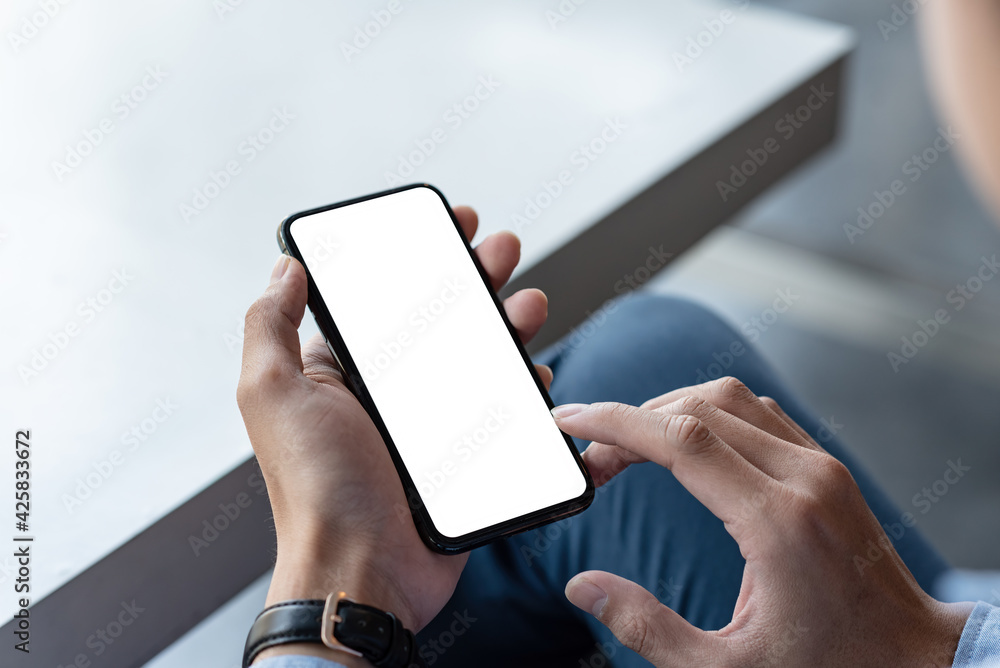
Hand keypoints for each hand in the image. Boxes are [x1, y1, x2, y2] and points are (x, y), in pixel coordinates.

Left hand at [237, 206, 550, 663]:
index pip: (388, 298)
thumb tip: (286, 265)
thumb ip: (271, 324)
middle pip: (444, 320)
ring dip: (509, 323)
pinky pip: (502, 412)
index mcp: (344, 371)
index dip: (422, 256)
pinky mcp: (463, 459)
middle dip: (478, 278)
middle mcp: (389, 394)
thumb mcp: (274, 394)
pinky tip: (535, 372)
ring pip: (479, 360)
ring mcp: (429, 427)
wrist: (362, 572)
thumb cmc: (315, 488)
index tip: (452, 225)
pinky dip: (522, 388)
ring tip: (531, 303)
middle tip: (506, 249)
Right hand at [552, 377, 973, 667]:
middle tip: (594, 464)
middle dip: (630, 423)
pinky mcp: (826, 465)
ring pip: (728, 400)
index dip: (614, 423)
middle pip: (697, 409)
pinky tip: (681, 446)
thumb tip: (583, 587)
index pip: (681, 440)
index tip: (569, 421)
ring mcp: (820, 466)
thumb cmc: (828, 666)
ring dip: (667, 412)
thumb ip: (648, 628)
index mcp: (777, 523)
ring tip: (629, 452)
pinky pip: (757, 413)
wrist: (913, 659)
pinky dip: (706, 414)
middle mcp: (803, 478)